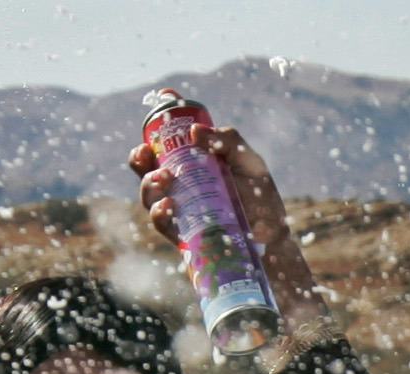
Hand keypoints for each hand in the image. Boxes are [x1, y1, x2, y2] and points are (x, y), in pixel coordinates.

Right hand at [128, 122, 321, 319]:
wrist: (270, 236)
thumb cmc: (259, 196)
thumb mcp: (248, 161)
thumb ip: (227, 140)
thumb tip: (195, 131)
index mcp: (192, 162)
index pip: (167, 140)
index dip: (158, 122)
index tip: (160, 101)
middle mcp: (180, 184)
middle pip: (145, 166)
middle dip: (139, 156)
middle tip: (147, 151)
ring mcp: (178, 208)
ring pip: (147, 193)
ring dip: (148, 183)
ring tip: (163, 178)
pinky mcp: (180, 233)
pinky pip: (160, 222)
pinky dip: (158, 212)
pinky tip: (169, 204)